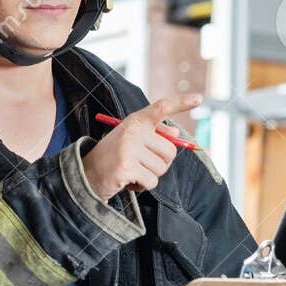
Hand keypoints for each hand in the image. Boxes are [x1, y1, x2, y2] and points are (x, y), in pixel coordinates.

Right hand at [82, 94, 200, 200]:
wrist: (86, 174)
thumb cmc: (114, 157)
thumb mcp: (133, 140)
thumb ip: (155, 136)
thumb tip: (177, 135)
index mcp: (136, 121)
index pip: (162, 108)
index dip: (182, 103)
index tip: (200, 98)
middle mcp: (133, 130)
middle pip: (170, 151)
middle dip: (160, 164)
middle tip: (140, 164)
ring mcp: (129, 147)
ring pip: (161, 169)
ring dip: (149, 176)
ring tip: (131, 171)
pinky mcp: (126, 166)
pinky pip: (152, 181)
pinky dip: (142, 186)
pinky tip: (128, 181)